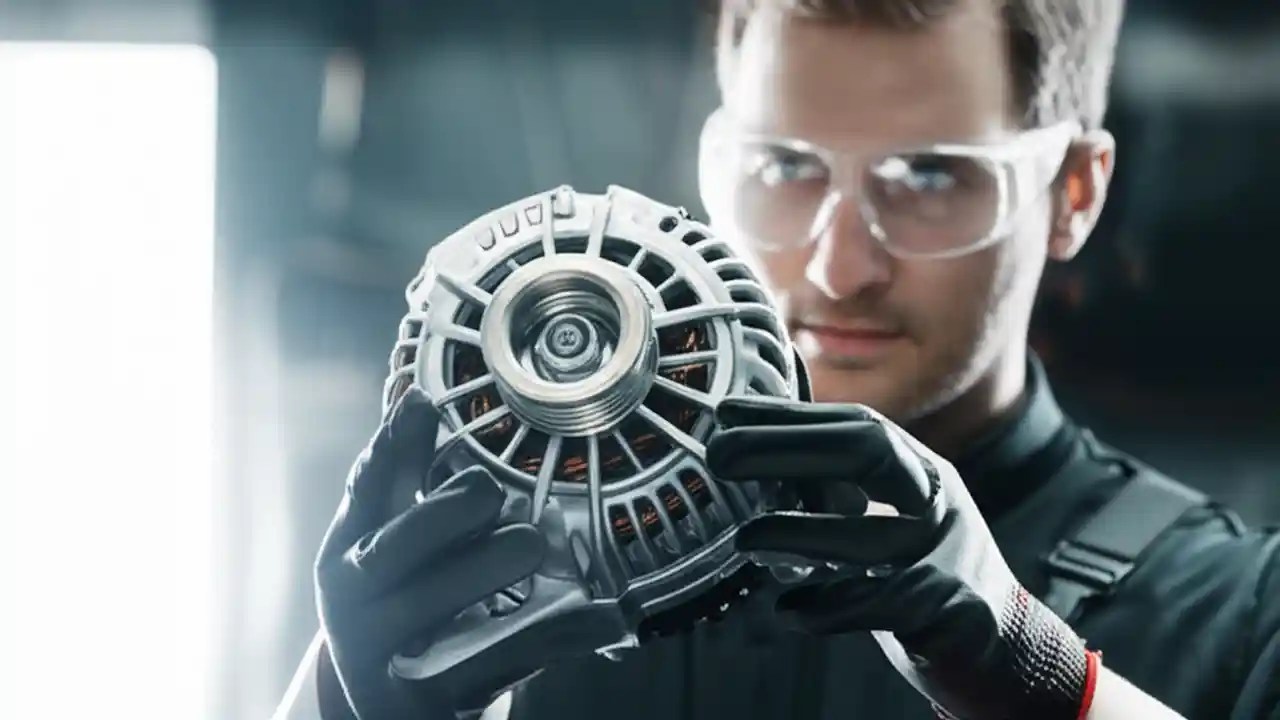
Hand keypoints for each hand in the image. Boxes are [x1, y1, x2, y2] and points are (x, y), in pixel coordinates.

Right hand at [314, 387, 547, 719]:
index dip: (392, 447)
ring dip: (491, 566)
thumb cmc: (403, 607)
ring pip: (443, 606)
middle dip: (449, 513)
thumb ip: (401, 479)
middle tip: (493, 492)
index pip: (362, 493)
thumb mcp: (388, 547)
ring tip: (533, 543)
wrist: (387, 711)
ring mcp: (391, 660)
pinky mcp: (435, 702)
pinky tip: (605, 616)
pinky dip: (560, 635)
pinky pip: (506, 660)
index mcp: (345, 556)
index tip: (425, 402)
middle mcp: (356, 607)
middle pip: (396, 548)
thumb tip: (418, 397)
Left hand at [707, 397, 1099, 719]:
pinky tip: (788, 610)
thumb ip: (836, 489)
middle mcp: (937, 501)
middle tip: (720, 455)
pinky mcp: (949, 612)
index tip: (726, 412)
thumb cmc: (925, 576)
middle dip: (787, 447)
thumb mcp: (889, 518)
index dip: (789, 416)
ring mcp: (947, 553)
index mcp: (920, 471)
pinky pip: (881, 604)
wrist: (1004, 648)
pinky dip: (829, 608)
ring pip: (871, 534)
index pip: (855, 425)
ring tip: (744, 539)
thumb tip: (754, 457)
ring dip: (799, 533)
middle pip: (868, 453)